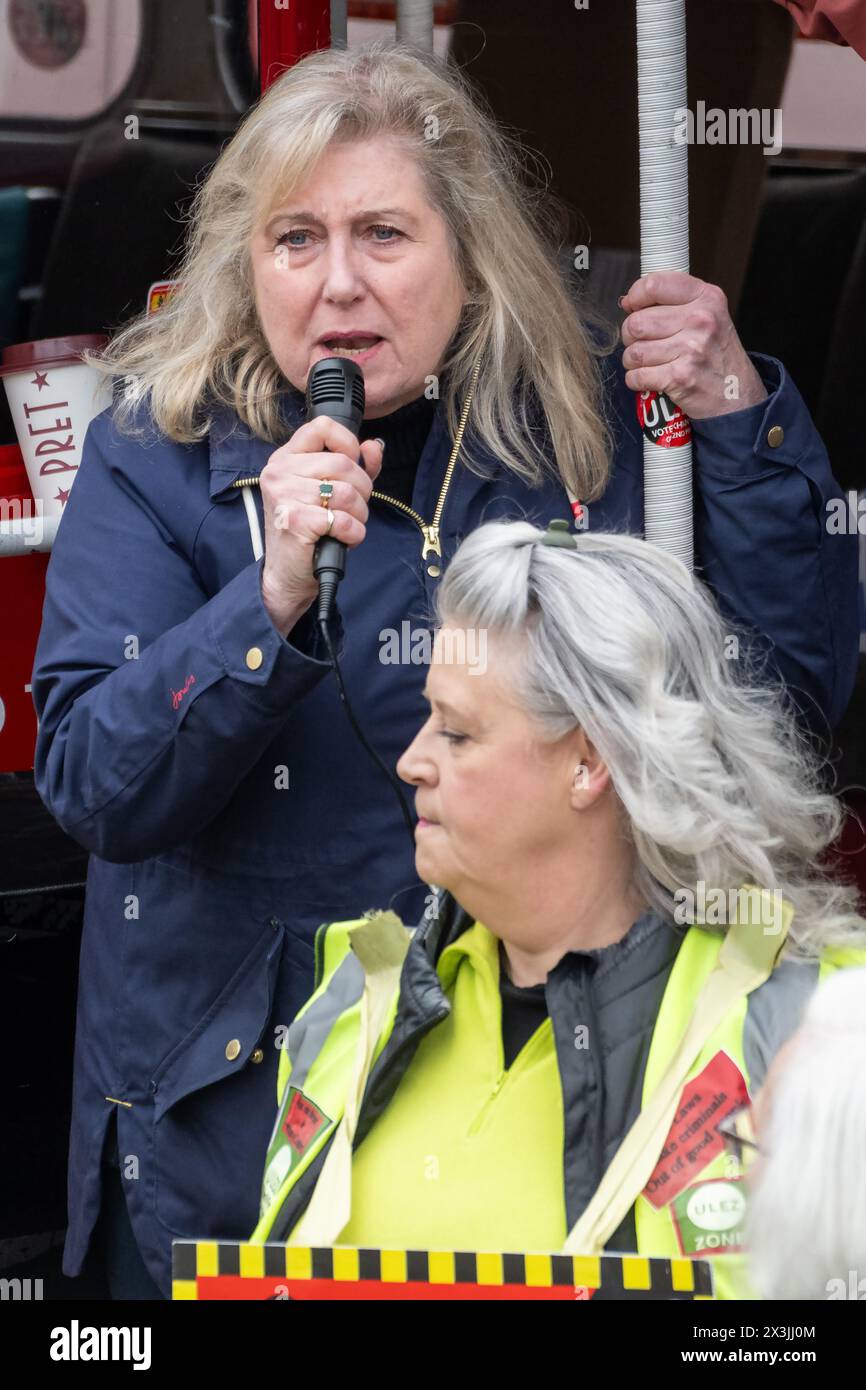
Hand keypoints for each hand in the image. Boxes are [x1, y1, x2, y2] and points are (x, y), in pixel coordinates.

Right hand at [259, 418, 383, 624]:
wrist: (287, 574)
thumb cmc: (309, 531)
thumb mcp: (330, 492)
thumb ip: (356, 466)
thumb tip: (375, 447)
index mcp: (285, 458)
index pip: (322, 426)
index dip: (348, 444)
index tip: (352, 469)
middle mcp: (279, 472)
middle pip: (342, 463)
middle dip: (362, 490)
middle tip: (353, 510)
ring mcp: (283, 494)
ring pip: (347, 493)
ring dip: (359, 515)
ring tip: (346, 526)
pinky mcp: (293, 520)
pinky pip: (343, 520)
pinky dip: (353, 534)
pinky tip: (342, 539)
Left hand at [620, 272, 766, 419]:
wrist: (736, 394)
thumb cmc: (715, 354)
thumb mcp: (709, 315)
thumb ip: (676, 302)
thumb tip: (628, 302)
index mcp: (707, 297)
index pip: (654, 285)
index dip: (635, 297)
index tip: (633, 307)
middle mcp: (700, 320)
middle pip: (636, 322)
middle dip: (630, 336)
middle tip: (641, 342)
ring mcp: (691, 349)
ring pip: (634, 352)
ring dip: (633, 361)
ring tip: (647, 362)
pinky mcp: (680, 377)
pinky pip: (637, 376)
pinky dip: (636, 380)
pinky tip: (649, 378)